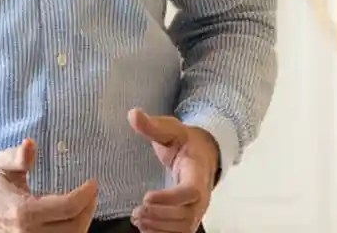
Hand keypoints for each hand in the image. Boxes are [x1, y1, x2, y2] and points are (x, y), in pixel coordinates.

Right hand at [0, 138, 98, 232]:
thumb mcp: (2, 164)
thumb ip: (19, 156)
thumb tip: (30, 143)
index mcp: (23, 212)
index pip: (67, 207)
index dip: (85, 195)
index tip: (93, 183)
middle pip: (73, 228)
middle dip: (88, 209)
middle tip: (93, 193)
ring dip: (82, 223)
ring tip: (86, 205)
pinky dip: (71, 231)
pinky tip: (74, 218)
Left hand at [127, 109, 218, 232]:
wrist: (203, 152)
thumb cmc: (185, 141)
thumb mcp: (170, 129)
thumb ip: (152, 125)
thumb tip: (133, 114)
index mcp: (198, 172)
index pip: (191, 191)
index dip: (170, 198)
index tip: (146, 196)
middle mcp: (202, 195)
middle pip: (187, 215)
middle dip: (161, 216)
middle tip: (137, 211)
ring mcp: (197, 208)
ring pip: (184, 227)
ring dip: (160, 228)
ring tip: (137, 220)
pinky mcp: (190, 217)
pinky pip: (181, 232)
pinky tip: (145, 230)